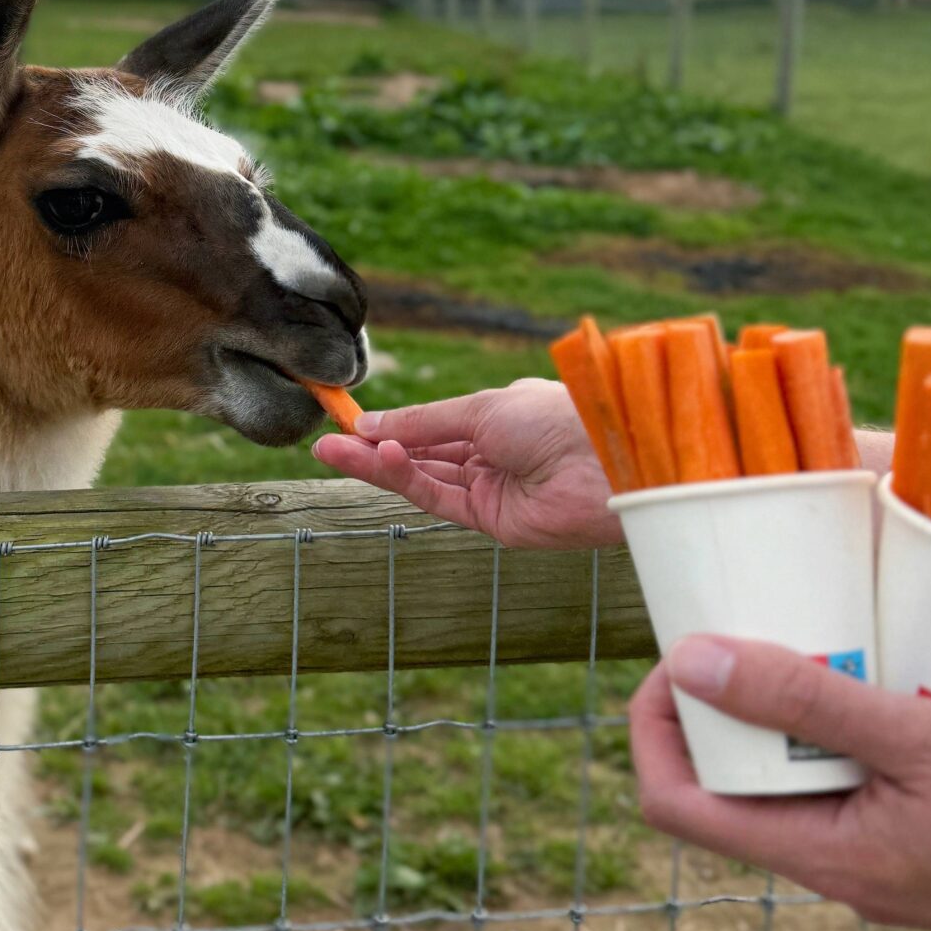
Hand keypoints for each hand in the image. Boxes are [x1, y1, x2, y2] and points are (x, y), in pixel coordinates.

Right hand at [313, 377, 621, 549]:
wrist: (606, 462)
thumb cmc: (554, 418)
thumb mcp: (480, 408)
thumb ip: (423, 422)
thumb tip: (370, 423)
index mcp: (498, 418)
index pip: (432, 425)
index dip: (390, 425)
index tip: (347, 421)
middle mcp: (493, 454)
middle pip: (420, 454)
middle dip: (372, 448)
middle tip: (324, 444)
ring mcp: (492, 489)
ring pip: (422, 477)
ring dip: (377, 465)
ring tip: (331, 451)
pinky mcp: (493, 522)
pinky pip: (438, 499)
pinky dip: (406, 480)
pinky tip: (379, 459)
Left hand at [632, 636, 930, 930]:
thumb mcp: (924, 736)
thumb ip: (806, 699)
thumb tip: (691, 660)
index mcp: (824, 859)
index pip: (676, 804)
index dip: (656, 723)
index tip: (682, 649)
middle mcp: (840, 870)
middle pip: (732, 784)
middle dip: (731, 702)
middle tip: (761, 624)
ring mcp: (882, 861)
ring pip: (797, 778)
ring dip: (797, 707)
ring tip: (829, 639)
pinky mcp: (922, 842)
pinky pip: (853, 781)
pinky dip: (850, 725)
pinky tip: (887, 675)